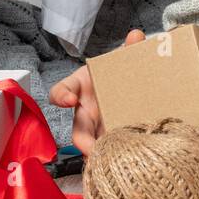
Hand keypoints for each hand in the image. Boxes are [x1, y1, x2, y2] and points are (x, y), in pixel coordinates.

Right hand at [50, 28, 144, 154]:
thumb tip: (136, 35)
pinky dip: (118, 160)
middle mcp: (86, 114)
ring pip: (95, 149)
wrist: (133, 91)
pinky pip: (111, 155)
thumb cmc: (118, 77)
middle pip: (79, 132)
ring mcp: (98, 131)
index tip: (68, 99)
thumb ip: (129, 50)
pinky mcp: (113, 143)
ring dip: (104, 156)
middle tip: (93, 150)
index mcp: (82, 90)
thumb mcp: (122, 62)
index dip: (62, 95)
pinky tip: (130, 163)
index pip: (61, 91)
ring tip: (115, 162)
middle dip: (85, 143)